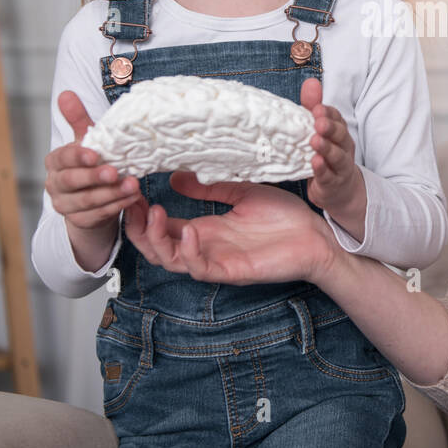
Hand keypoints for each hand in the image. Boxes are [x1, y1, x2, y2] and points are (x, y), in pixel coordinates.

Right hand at [44, 90, 142, 230]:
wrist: (92, 196)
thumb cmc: (90, 162)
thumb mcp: (86, 140)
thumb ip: (77, 119)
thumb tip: (66, 93)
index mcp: (55, 162)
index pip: (62, 158)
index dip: (77, 156)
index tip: (95, 154)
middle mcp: (55, 185)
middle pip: (71, 181)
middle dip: (94, 177)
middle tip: (115, 172)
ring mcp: (65, 205)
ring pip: (87, 201)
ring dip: (111, 193)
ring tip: (133, 185)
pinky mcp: (79, 221)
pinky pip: (98, 215)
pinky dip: (116, 206)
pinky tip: (132, 198)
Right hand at [121, 173, 337, 286]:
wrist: (316, 236)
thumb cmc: (284, 216)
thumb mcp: (243, 192)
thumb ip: (211, 187)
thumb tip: (176, 176)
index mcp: (207, 229)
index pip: (162, 227)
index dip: (142, 213)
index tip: (131, 190)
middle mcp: (206, 247)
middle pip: (156, 247)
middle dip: (138, 228)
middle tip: (131, 202)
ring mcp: (217, 261)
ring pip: (170, 261)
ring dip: (156, 239)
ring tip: (154, 212)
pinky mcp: (232, 271)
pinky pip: (200, 268)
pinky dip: (188, 252)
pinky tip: (188, 229)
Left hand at [299, 77, 364, 216]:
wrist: (339, 190)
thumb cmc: (325, 156)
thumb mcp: (318, 131)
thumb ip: (313, 107)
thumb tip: (311, 82)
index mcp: (339, 132)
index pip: (337, 118)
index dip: (329, 113)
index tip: (317, 108)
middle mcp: (343, 147)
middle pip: (340, 135)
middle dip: (330, 127)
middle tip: (318, 122)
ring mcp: (340, 166)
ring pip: (337, 156)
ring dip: (326, 148)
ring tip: (315, 141)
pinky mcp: (332, 183)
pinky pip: (329, 176)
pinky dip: (322, 169)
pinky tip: (315, 163)